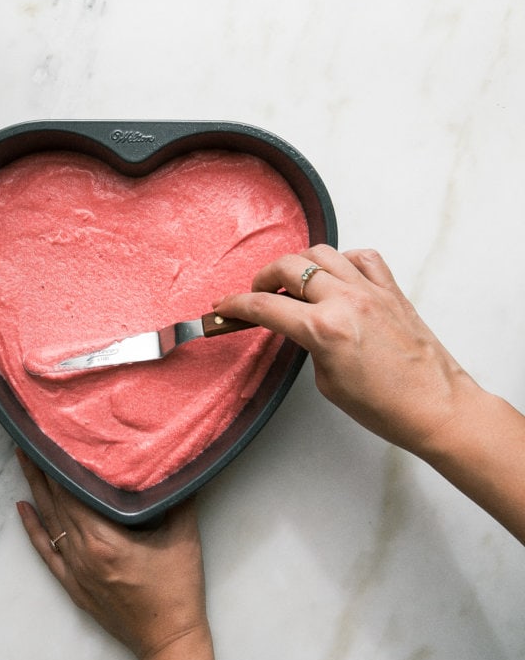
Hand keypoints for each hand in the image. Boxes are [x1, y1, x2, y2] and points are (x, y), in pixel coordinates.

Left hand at [16, 451, 206, 659]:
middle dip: (43, 470)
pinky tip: (22, 508)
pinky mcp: (73, 586)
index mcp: (104, 541)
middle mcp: (83, 554)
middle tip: (30, 438)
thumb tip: (177, 463)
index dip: (62, 465)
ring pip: (50, 522)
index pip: (75, 494)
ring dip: (36, 491)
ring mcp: (75, 571)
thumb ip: (178, 498)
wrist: (168, 640)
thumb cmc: (178, 590)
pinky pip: (46, 552)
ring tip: (23, 461)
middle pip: (57, 503)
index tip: (52, 437)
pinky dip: (33, 529)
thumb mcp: (184, 538)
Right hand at [213, 245, 482, 457]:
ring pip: (322, 253)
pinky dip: (342, 260)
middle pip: (288, 267)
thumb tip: (298, 325)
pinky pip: (362, 257)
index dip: (237, 305)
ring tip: (292, 281)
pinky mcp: (391, 290)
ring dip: (298, 262)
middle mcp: (346, 301)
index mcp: (324, 329)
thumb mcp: (327, 381)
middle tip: (256, 293)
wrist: (436, 407)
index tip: (224, 307)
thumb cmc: (386, 406)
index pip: (266, 306)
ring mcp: (370, 290)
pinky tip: (336, 275)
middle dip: (263, 277)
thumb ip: (307, 343)